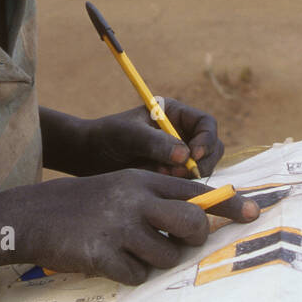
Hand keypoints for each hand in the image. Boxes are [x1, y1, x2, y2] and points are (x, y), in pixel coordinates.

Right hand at [27, 169, 258, 286]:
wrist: (35, 213)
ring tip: (136, 252)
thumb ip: (160, 196)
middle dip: (196, 238)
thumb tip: (206, 214)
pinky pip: (140, 276)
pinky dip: (133, 274)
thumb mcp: (124, 186)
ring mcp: (119, 227)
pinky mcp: (103, 255)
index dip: (230, 204)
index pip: (197, 190)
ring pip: (170, 256)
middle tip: (181, 241)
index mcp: (143, 179)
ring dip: (160, 261)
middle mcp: (135, 199)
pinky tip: (114, 262)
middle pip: (194, 223)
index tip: (255, 213)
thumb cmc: (89, 203)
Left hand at [79, 98, 224, 177]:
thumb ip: (156, 143)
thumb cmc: (108, 136)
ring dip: (187, 176)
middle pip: (212, 149)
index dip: (206, 140)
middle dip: (201, 163)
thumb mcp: (130, 135)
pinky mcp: (171, 176)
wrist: (89, 157)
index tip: (194, 156)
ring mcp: (178, 157)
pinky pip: (186, 184)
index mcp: (176, 115)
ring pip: (201, 170)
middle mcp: (182, 135)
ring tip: (160, 174)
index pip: (206, 125)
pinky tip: (156, 181)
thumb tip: (185, 156)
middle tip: (180, 173)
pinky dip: (177, 186)